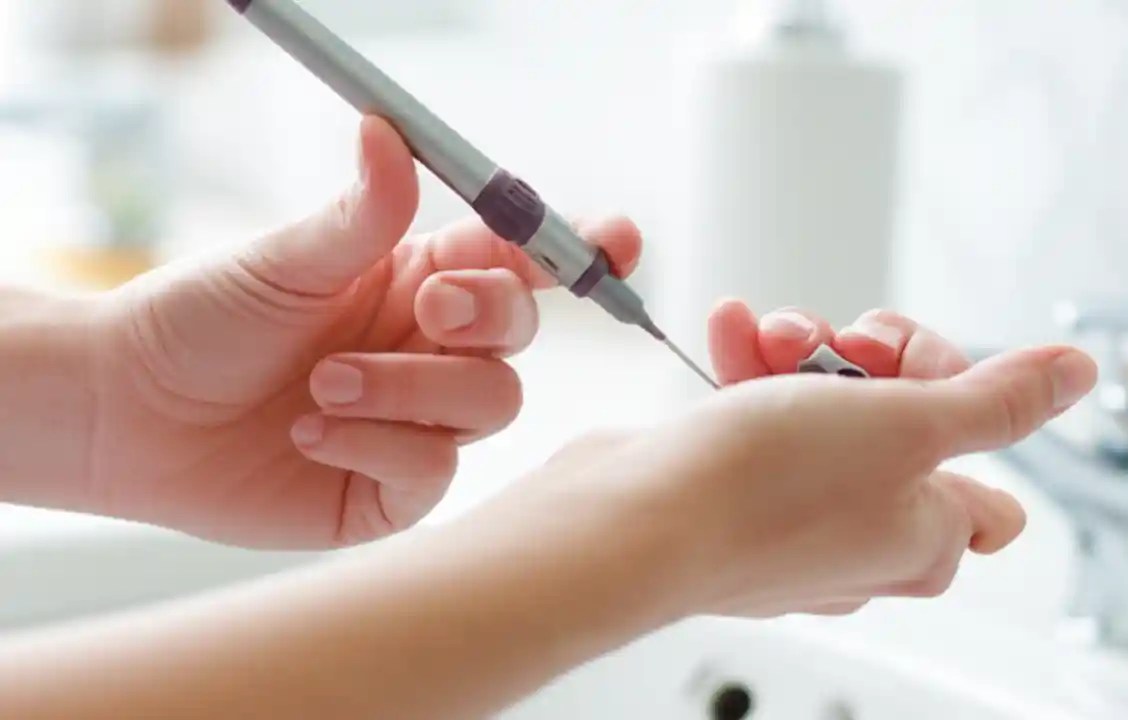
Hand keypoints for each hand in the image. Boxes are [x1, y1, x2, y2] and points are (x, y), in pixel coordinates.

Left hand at [80, 117, 641, 547]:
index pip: (520, 261)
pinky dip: (379, 447)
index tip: (617, 241)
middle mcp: (430, 350)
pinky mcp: (394, 489)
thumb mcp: (283, 260)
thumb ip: (358, 213)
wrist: (130, 415)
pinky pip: (435, 470)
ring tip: (323, 384)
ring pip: (487, 403)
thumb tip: (389, 133)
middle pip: (520, 335)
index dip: (577, 250)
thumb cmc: (201, 321)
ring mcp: (419, 421)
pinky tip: (311, 436)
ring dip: (411, 388)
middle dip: (486, 316)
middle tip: (428, 306)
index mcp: (419, 280)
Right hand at [483, 303, 1096, 618]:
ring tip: (762, 330)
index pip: (983, 470)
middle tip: (832, 342)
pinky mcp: (734, 496)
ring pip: (821, 413)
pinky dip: (747, 370)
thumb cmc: (765, 493)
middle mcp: (866, 538)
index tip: (908, 365)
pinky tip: (729, 332)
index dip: (953, 395)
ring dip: (796, 352)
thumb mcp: (909, 422)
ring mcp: (795, 520)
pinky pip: (758, 420)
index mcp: (928, 535)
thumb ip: (997, 398)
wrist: (634, 525)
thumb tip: (1072, 374)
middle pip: (897, 423)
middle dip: (861, 358)